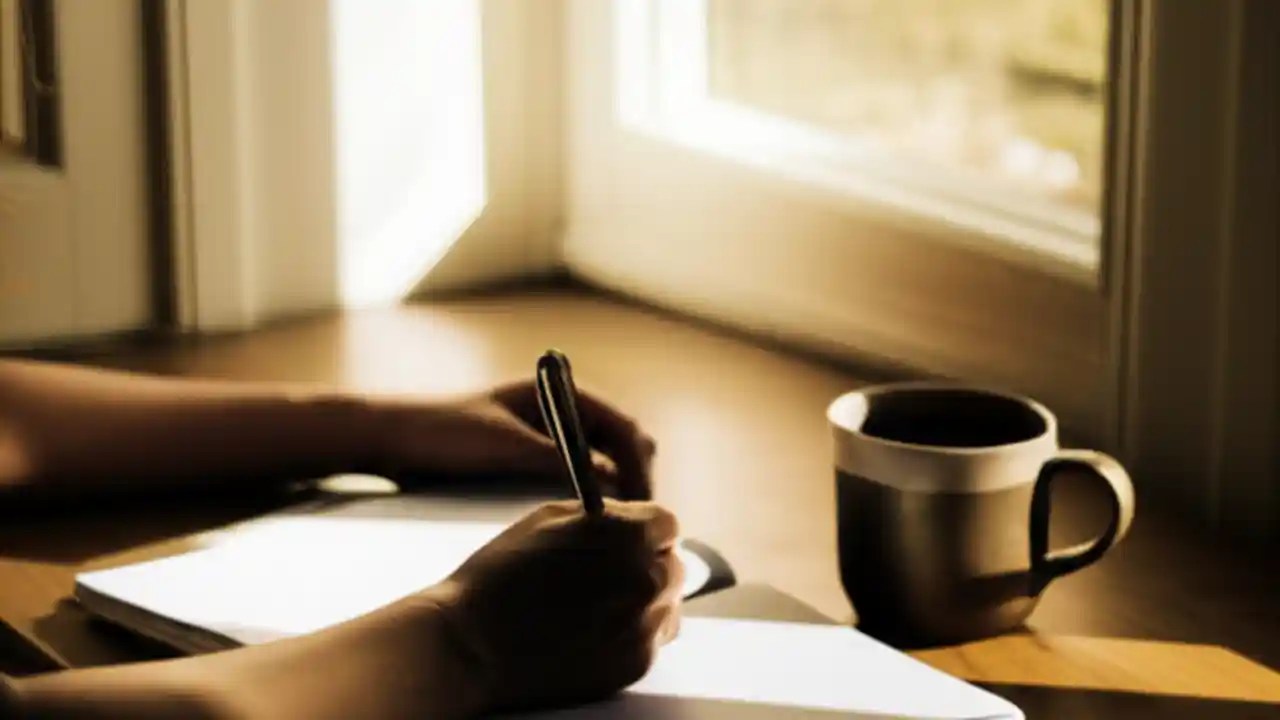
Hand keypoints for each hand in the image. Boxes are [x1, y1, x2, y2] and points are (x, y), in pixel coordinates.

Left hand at [373, 382, 656, 498]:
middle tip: (634, 525)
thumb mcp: (507, 446)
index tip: (642, 505)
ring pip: (600, 464)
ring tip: (614, 530)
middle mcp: (559, 411)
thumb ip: (561, 460)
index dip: (639, 466)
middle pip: (620, 445)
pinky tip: (583, 524)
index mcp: (560, 393)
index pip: (624, 427)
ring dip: (612, 490)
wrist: (390, 438)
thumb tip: (616, 484)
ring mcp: (545, 435)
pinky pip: (574, 476)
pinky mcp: (528, 458)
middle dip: (633, 479)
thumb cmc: (444, 431)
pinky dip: (587, 496)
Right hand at [434, 499, 683, 712]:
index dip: (644, 530)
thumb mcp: (549, 517)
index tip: (626, 540)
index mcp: (630, 536)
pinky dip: (630, 634)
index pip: (667, 525)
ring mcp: (644, 626)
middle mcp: (647, 580)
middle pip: (671, 565)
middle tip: (605, 574)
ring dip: (643, 601)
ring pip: (666, 605)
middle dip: (644, 564)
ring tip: (596, 605)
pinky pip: (651, 641)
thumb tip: (635, 521)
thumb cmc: (501, 576)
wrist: (472, 644)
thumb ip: (606, 515)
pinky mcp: (635, 664)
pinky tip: (591, 631)